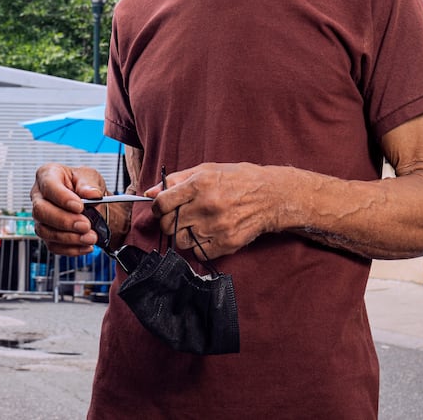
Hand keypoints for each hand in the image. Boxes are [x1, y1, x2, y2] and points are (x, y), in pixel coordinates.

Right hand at [29, 164, 105, 256]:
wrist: (89, 201)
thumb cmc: (84, 185)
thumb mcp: (90, 176)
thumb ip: (90, 184)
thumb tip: (92, 194)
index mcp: (47, 175)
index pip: (49, 186)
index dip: (62, 198)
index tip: (80, 206)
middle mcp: (39, 196)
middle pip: (41, 211)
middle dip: (64, 221)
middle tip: (85, 225)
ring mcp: (40, 217)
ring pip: (45, 231)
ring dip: (69, 238)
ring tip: (90, 237)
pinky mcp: (46, 234)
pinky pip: (52, 245)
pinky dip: (70, 249)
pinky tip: (85, 246)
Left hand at [146, 162, 281, 259]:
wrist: (271, 196)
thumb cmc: (239, 179)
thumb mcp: (207, 169)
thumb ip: (177, 179)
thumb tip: (150, 192)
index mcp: (199, 184)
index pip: (162, 203)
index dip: (158, 207)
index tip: (163, 208)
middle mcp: (206, 205)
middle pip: (169, 224)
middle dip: (170, 221)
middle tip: (181, 216)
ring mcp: (216, 226)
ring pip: (181, 241)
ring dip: (184, 234)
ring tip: (197, 224)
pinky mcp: (226, 243)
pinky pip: (198, 252)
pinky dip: (200, 245)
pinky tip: (209, 233)